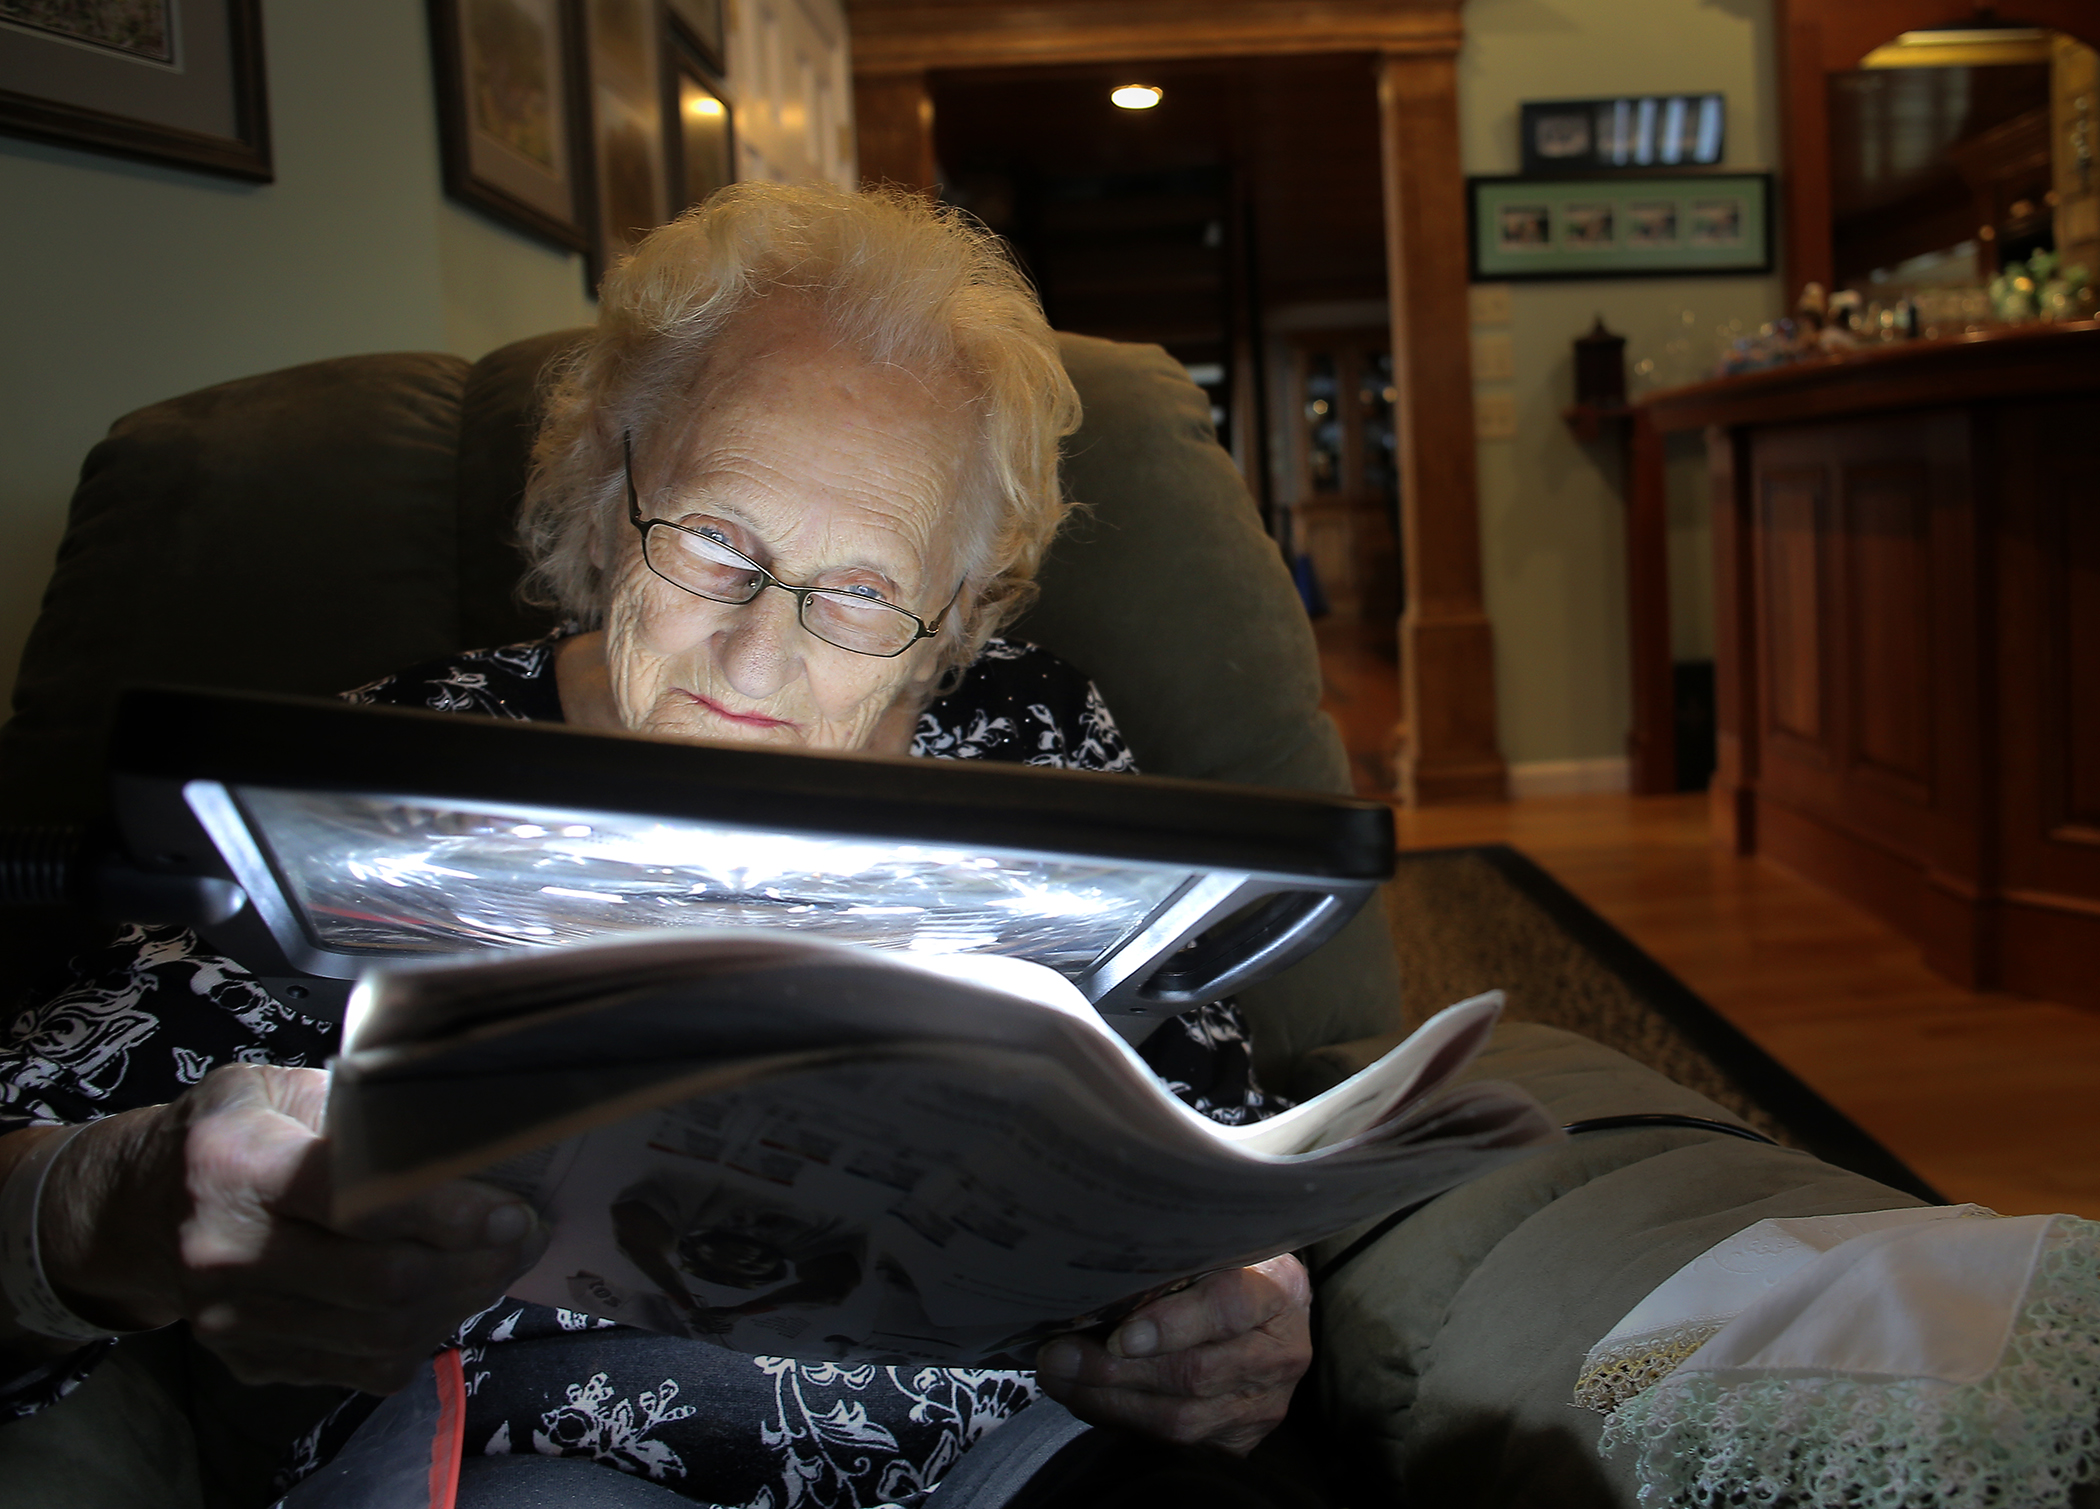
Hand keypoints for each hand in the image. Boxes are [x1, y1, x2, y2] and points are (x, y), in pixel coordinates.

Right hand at [34, 1064, 547, 1392]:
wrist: (129, 1214)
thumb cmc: (221, 1136)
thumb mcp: (273, 1090)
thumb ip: (354, 1107)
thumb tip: (462, 1125)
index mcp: (237, 1167)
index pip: (357, 1200)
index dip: (445, 1211)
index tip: (509, 1210)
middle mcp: (228, 1253)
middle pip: (383, 1281)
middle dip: (475, 1261)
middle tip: (523, 1233)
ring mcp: (237, 1321)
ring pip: (382, 1332)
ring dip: (462, 1300)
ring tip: (500, 1263)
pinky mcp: (254, 1362)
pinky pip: (363, 1366)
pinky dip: (424, 1335)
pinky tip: (451, 1295)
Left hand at [1033, 1254, 1311, 1455]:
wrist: (1275, 1317)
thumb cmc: (1231, 1270)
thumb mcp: (1215, 1249)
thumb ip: (1173, 1261)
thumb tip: (1094, 1276)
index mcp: (1277, 1290)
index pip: (1228, 1307)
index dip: (1173, 1324)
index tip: (1118, 1335)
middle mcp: (1280, 1352)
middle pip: (1195, 1374)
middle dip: (1115, 1370)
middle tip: (1058, 1356)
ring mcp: (1264, 1403)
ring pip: (1182, 1419)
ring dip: (1109, 1403)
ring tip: (1059, 1379)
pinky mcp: (1241, 1438)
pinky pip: (1176, 1443)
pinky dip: (1122, 1422)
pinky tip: (1087, 1400)